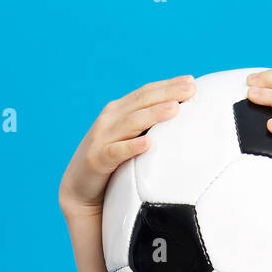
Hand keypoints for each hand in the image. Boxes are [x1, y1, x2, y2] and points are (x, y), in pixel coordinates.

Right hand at [59, 76, 196, 217]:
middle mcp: (110, 119)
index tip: (192, 82)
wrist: (79, 190)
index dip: (168, 86)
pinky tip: (148, 143)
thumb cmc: (112, 167)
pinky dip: (131, 147)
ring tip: (175, 109)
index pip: (146, 93)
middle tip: (191, 89)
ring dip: (153, 114)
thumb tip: (181, 127)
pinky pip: (116, 152)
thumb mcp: (130, 142)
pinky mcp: (96, 159)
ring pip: (131, 122)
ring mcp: (102, 137)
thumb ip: (148, 131)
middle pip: (141, 101)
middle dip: (166, 93)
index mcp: (120, 111)